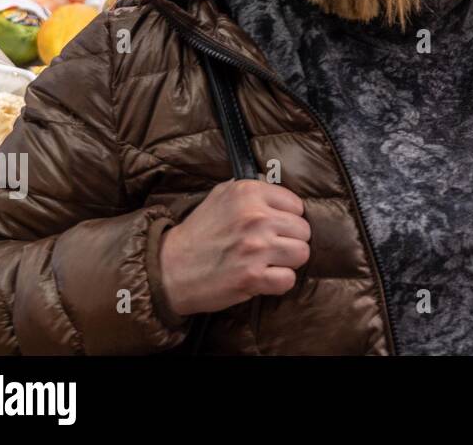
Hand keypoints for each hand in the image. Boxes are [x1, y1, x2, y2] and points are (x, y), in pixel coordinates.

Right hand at [158, 179, 310, 316]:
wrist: (168, 268)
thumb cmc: (198, 232)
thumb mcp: (222, 195)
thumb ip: (253, 189)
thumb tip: (280, 188)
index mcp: (249, 193)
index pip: (297, 206)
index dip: (287, 219)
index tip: (273, 228)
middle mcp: (255, 217)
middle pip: (303, 231)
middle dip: (290, 241)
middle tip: (270, 248)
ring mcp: (255, 247)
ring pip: (302, 254)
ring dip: (287, 262)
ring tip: (268, 262)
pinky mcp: (252, 276)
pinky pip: (289, 279)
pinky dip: (278, 283)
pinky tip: (263, 279)